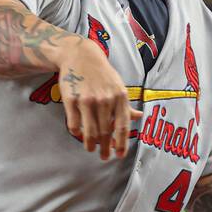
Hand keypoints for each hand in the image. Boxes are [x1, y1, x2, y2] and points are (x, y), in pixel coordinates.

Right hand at [53, 38, 141, 160]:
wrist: (80, 55)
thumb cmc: (101, 74)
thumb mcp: (118, 86)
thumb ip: (126, 105)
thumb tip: (139, 117)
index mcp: (119, 97)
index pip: (122, 127)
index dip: (122, 144)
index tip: (119, 155)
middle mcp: (105, 100)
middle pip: (105, 132)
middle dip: (105, 148)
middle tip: (104, 156)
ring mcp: (87, 100)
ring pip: (89, 131)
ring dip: (90, 145)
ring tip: (90, 149)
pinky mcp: (71, 100)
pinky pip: (74, 124)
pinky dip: (76, 132)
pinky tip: (78, 134)